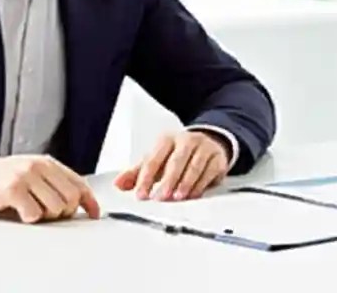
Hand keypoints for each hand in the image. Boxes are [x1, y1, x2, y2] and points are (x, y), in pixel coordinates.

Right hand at [0, 155, 99, 223]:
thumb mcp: (30, 175)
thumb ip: (52, 184)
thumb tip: (79, 204)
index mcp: (48, 162)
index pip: (79, 183)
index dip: (90, 201)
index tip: (95, 214)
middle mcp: (40, 166)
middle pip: (71, 198)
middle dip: (64, 213)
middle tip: (47, 214)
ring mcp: (26, 175)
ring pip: (56, 207)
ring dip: (46, 217)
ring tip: (31, 210)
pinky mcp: (12, 189)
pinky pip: (34, 214)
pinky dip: (29, 219)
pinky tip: (20, 212)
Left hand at [113, 130, 229, 200]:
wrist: (208, 143)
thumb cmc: (178, 154)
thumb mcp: (157, 160)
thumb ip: (137, 173)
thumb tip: (119, 184)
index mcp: (167, 140)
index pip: (154, 158)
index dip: (146, 178)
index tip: (141, 194)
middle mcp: (186, 141)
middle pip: (176, 160)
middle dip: (168, 180)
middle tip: (161, 197)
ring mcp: (204, 147)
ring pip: (195, 165)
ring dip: (186, 183)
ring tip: (178, 197)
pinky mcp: (217, 158)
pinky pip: (210, 171)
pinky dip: (201, 184)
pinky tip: (194, 194)